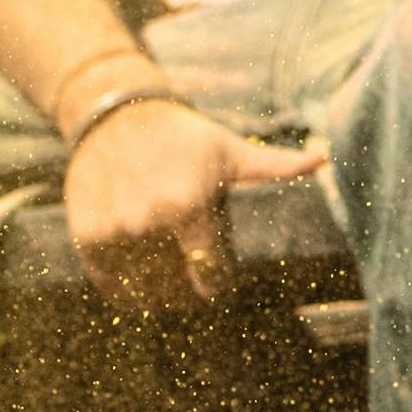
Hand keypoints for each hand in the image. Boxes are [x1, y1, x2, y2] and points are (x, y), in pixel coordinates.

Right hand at [62, 91, 326, 311]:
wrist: (116, 117)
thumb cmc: (184, 138)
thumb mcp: (230, 150)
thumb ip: (275, 165)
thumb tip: (324, 158)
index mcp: (188, 207)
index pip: (212, 279)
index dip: (219, 280)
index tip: (217, 272)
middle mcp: (147, 223)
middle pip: (180, 292)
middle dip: (189, 288)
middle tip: (191, 273)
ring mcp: (114, 233)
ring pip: (146, 294)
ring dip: (159, 291)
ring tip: (165, 268)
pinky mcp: (87, 239)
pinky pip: (112, 288)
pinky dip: (127, 290)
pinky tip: (138, 272)